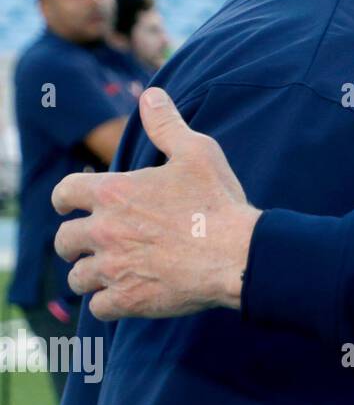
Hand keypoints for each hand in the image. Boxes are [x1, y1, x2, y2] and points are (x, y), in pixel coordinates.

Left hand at [52, 87, 259, 320]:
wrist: (237, 254)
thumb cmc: (218, 202)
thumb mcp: (197, 152)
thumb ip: (167, 125)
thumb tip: (151, 95)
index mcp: (113, 193)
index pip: (64, 194)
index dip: (64, 200)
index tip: (68, 206)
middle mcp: (104, 231)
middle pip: (64, 241)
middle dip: (74, 243)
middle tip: (88, 246)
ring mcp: (113, 269)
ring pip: (78, 278)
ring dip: (90, 276)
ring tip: (105, 276)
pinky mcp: (128, 300)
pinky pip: (98, 309)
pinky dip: (107, 304)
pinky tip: (122, 298)